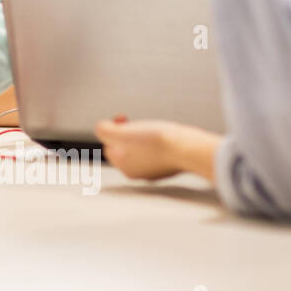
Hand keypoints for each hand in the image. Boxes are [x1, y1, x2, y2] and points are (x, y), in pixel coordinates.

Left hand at [95, 117, 219, 180]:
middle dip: (128, 133)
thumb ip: (105, 131)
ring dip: (143, 136)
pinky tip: (166, 135)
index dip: (113, 129)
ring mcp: (156, 171)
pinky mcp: (171, 165)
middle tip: (138, 124)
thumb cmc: (156, 141)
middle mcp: (139, 173)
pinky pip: (157, 151)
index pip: (109, 147)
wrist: (190, 148)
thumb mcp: (122, 134)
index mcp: (125, 167)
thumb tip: (101, 128)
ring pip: (141, 149)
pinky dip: (157, 141)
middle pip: (124, 148)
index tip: (124, 118)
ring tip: (152, 128)